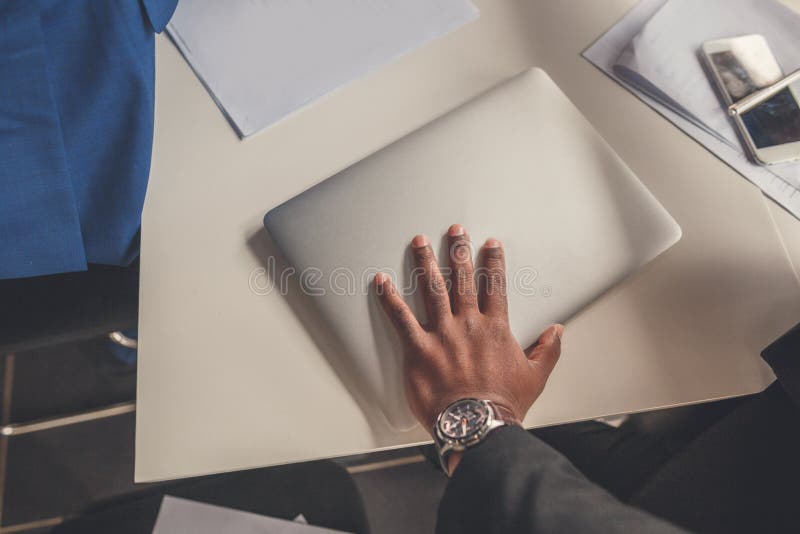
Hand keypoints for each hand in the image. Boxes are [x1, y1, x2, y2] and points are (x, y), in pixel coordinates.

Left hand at [374, 224, 563, 437]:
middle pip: (461, 279)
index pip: (494, 285)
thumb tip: (557, 332)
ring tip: (420, 242)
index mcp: (494, 328)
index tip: (490, 244)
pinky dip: (389, 298)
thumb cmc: (502, 405)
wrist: (477, 424)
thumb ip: (547, 350)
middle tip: (455, 231)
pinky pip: (400, 318)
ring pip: (432, 289)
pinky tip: (381, 281)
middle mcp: (468, 324)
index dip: (492, 262)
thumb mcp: (535, 376)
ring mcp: (442, 334)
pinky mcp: (419, 349)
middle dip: (458, 251)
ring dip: (425, 263)